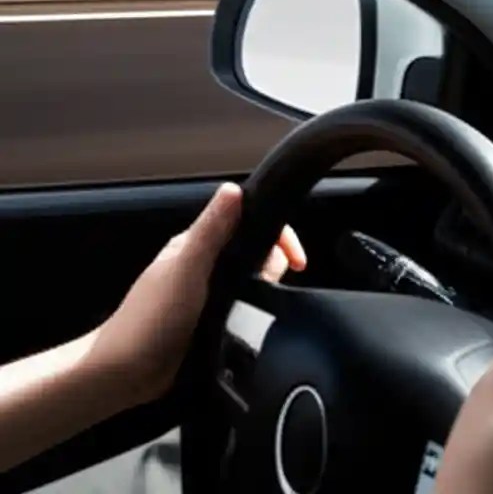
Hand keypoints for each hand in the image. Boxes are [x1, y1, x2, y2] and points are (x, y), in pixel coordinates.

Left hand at [89, 183, 305, 405]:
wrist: (126, 373)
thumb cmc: (150, 319)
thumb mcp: (186, 268)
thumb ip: (211, 230)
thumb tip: (233, 190)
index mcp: (196, 244)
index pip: (249, 224)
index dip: (279, 237)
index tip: (297, 261)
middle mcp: (203, 265)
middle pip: (257, 253)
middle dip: (272, 268)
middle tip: (263, 290)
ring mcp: (207, 294)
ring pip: (253, 283)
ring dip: (264, 294)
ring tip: (253, 312)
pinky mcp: (211, 321)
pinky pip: (245, 308)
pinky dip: (254, 313)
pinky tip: (250, 324)